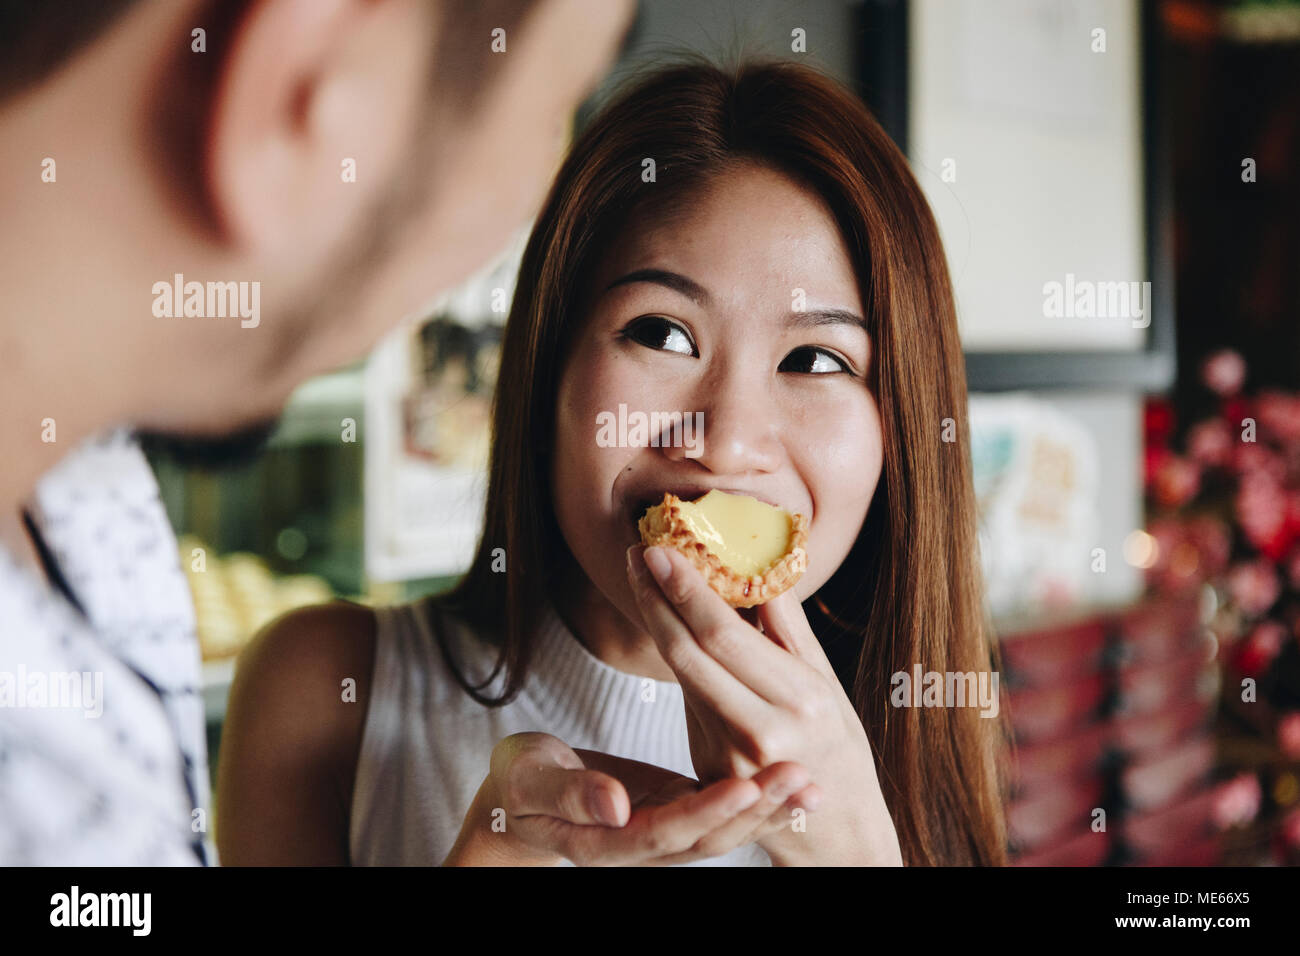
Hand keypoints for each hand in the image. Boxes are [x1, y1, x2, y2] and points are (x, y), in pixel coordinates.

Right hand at [442, 731, 816, 865]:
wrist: (525, 796)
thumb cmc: (520, 781)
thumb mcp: (529, 779)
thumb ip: (567, 792)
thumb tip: (612, 805)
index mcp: (608, 842)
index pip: (666, 831)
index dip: (707, 810)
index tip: (744, 783)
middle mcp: (646, 845)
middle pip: (710, 835)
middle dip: (757, 808)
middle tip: (800, 776)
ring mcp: (667, 829)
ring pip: (726, 826)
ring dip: (769, 805)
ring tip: (811, 781)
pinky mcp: (680, 809)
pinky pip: (726, 807)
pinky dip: (762, 796)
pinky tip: (796, 779)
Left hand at [627, 544, 902, 865]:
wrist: (835, 830)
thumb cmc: (838, 746)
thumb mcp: (827, 681)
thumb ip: (787, 627)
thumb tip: (758, 565)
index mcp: (798, 700)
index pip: (723, 635)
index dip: (685, 590)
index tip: (659, 551)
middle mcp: (759, 731)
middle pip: (688, 654)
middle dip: (654, 598)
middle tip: (636, 553)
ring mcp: (728, 756)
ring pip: (681, 674)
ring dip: (656, 620)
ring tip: (642, 578)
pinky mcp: (708, 768)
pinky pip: (688, 698)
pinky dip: (676, 655)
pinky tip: (665, 620)